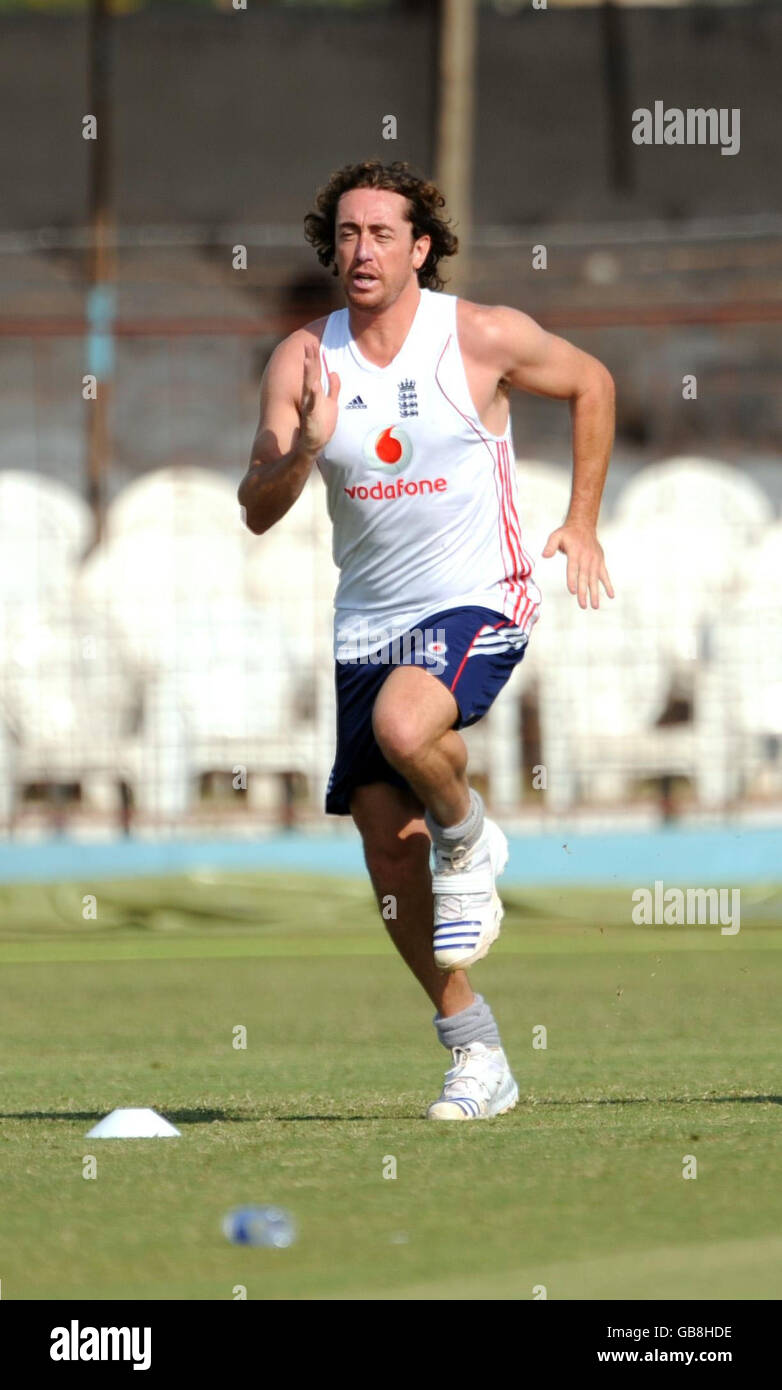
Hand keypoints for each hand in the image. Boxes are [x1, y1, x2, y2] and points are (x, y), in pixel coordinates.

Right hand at [299, 340, 339, 455]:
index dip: (315, 358)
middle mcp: (310, 397)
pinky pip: (312, 404)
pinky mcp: (311, 417)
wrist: (313, 445)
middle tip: (307, 343)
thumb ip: (334, 388)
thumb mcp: (331, 403)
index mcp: (315, 393)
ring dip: (308, 373)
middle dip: (310, 359)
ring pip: (309, 386)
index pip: (315, 372)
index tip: (312, 343)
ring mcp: (310, 407)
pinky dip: (313, 394)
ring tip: (308, 360)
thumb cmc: (321, 424)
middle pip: (311, 374)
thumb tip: (334, 372)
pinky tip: (314, 384)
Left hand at [542, 521, 613, 609]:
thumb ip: (550, 545)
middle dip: (584, 592)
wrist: (584, 526)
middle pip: (584, 577)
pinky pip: (605, 575)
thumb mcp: (556, 536)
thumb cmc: (567, 533)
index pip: (573, 568)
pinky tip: (611, 596)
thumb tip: (544, 555)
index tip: (573, 591)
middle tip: (582, 605)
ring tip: (594, 606)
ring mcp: (595, 560)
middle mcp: (586, 557)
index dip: (572, 579)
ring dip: (595, 593)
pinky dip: (608, 585)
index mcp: (575, 552)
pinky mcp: (600, 562)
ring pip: (595, 579)